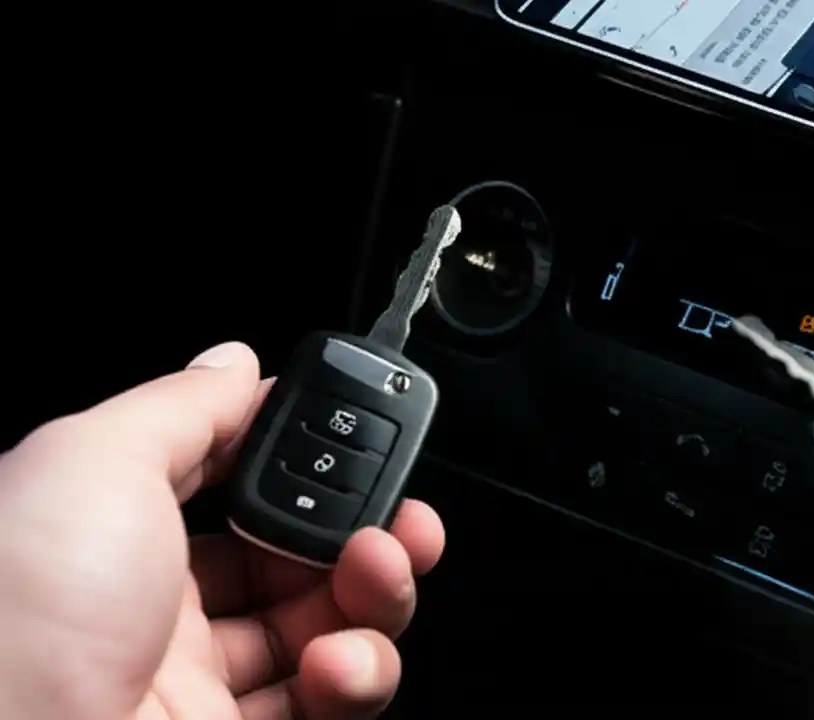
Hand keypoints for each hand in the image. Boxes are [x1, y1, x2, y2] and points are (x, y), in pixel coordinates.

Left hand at [0, 342, 445, 719]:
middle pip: (294, 557)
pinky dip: (358, 676)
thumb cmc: (13, 617)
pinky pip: (327, 703)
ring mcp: (198, 683)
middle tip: (395, 521)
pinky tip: (340, 659)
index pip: (234, 485)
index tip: (359, 449)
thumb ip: (180, 407)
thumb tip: (235, 363)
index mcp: (117, 533)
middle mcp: (157, 610)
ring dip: (377, 596)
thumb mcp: (92, 464)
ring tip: (377, 577)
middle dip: (364, 530)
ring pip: (325, 628)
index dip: (304, 465)